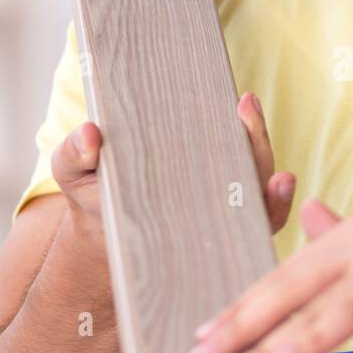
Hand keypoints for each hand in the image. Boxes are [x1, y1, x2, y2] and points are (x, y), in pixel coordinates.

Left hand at [56, 92, 294, 237]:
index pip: (228, 132)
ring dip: (273, 184)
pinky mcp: (225, 243)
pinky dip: (273, 216)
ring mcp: (225, 211)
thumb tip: (91, 134)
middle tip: (246, 115)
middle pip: (252, 159)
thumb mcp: (76, 170)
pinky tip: (274, 207)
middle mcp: (217, 177)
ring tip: (277, 178)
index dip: (245, 119)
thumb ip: (74, 151)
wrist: (99, 250)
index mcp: (192, 152)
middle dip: (257, 139)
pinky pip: (258, 231)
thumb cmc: (95, 198)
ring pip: (261, 193)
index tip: (244, 102)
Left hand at [189, 200, 352, 352]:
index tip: (206, 338)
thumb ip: (347, 244)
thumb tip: (310, 212)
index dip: (242, 306)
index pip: (285, 274)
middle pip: (283, 284)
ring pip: (304, 301)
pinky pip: (343, 317)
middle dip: (236, 324)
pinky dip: (307, 340)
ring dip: (257, 340)